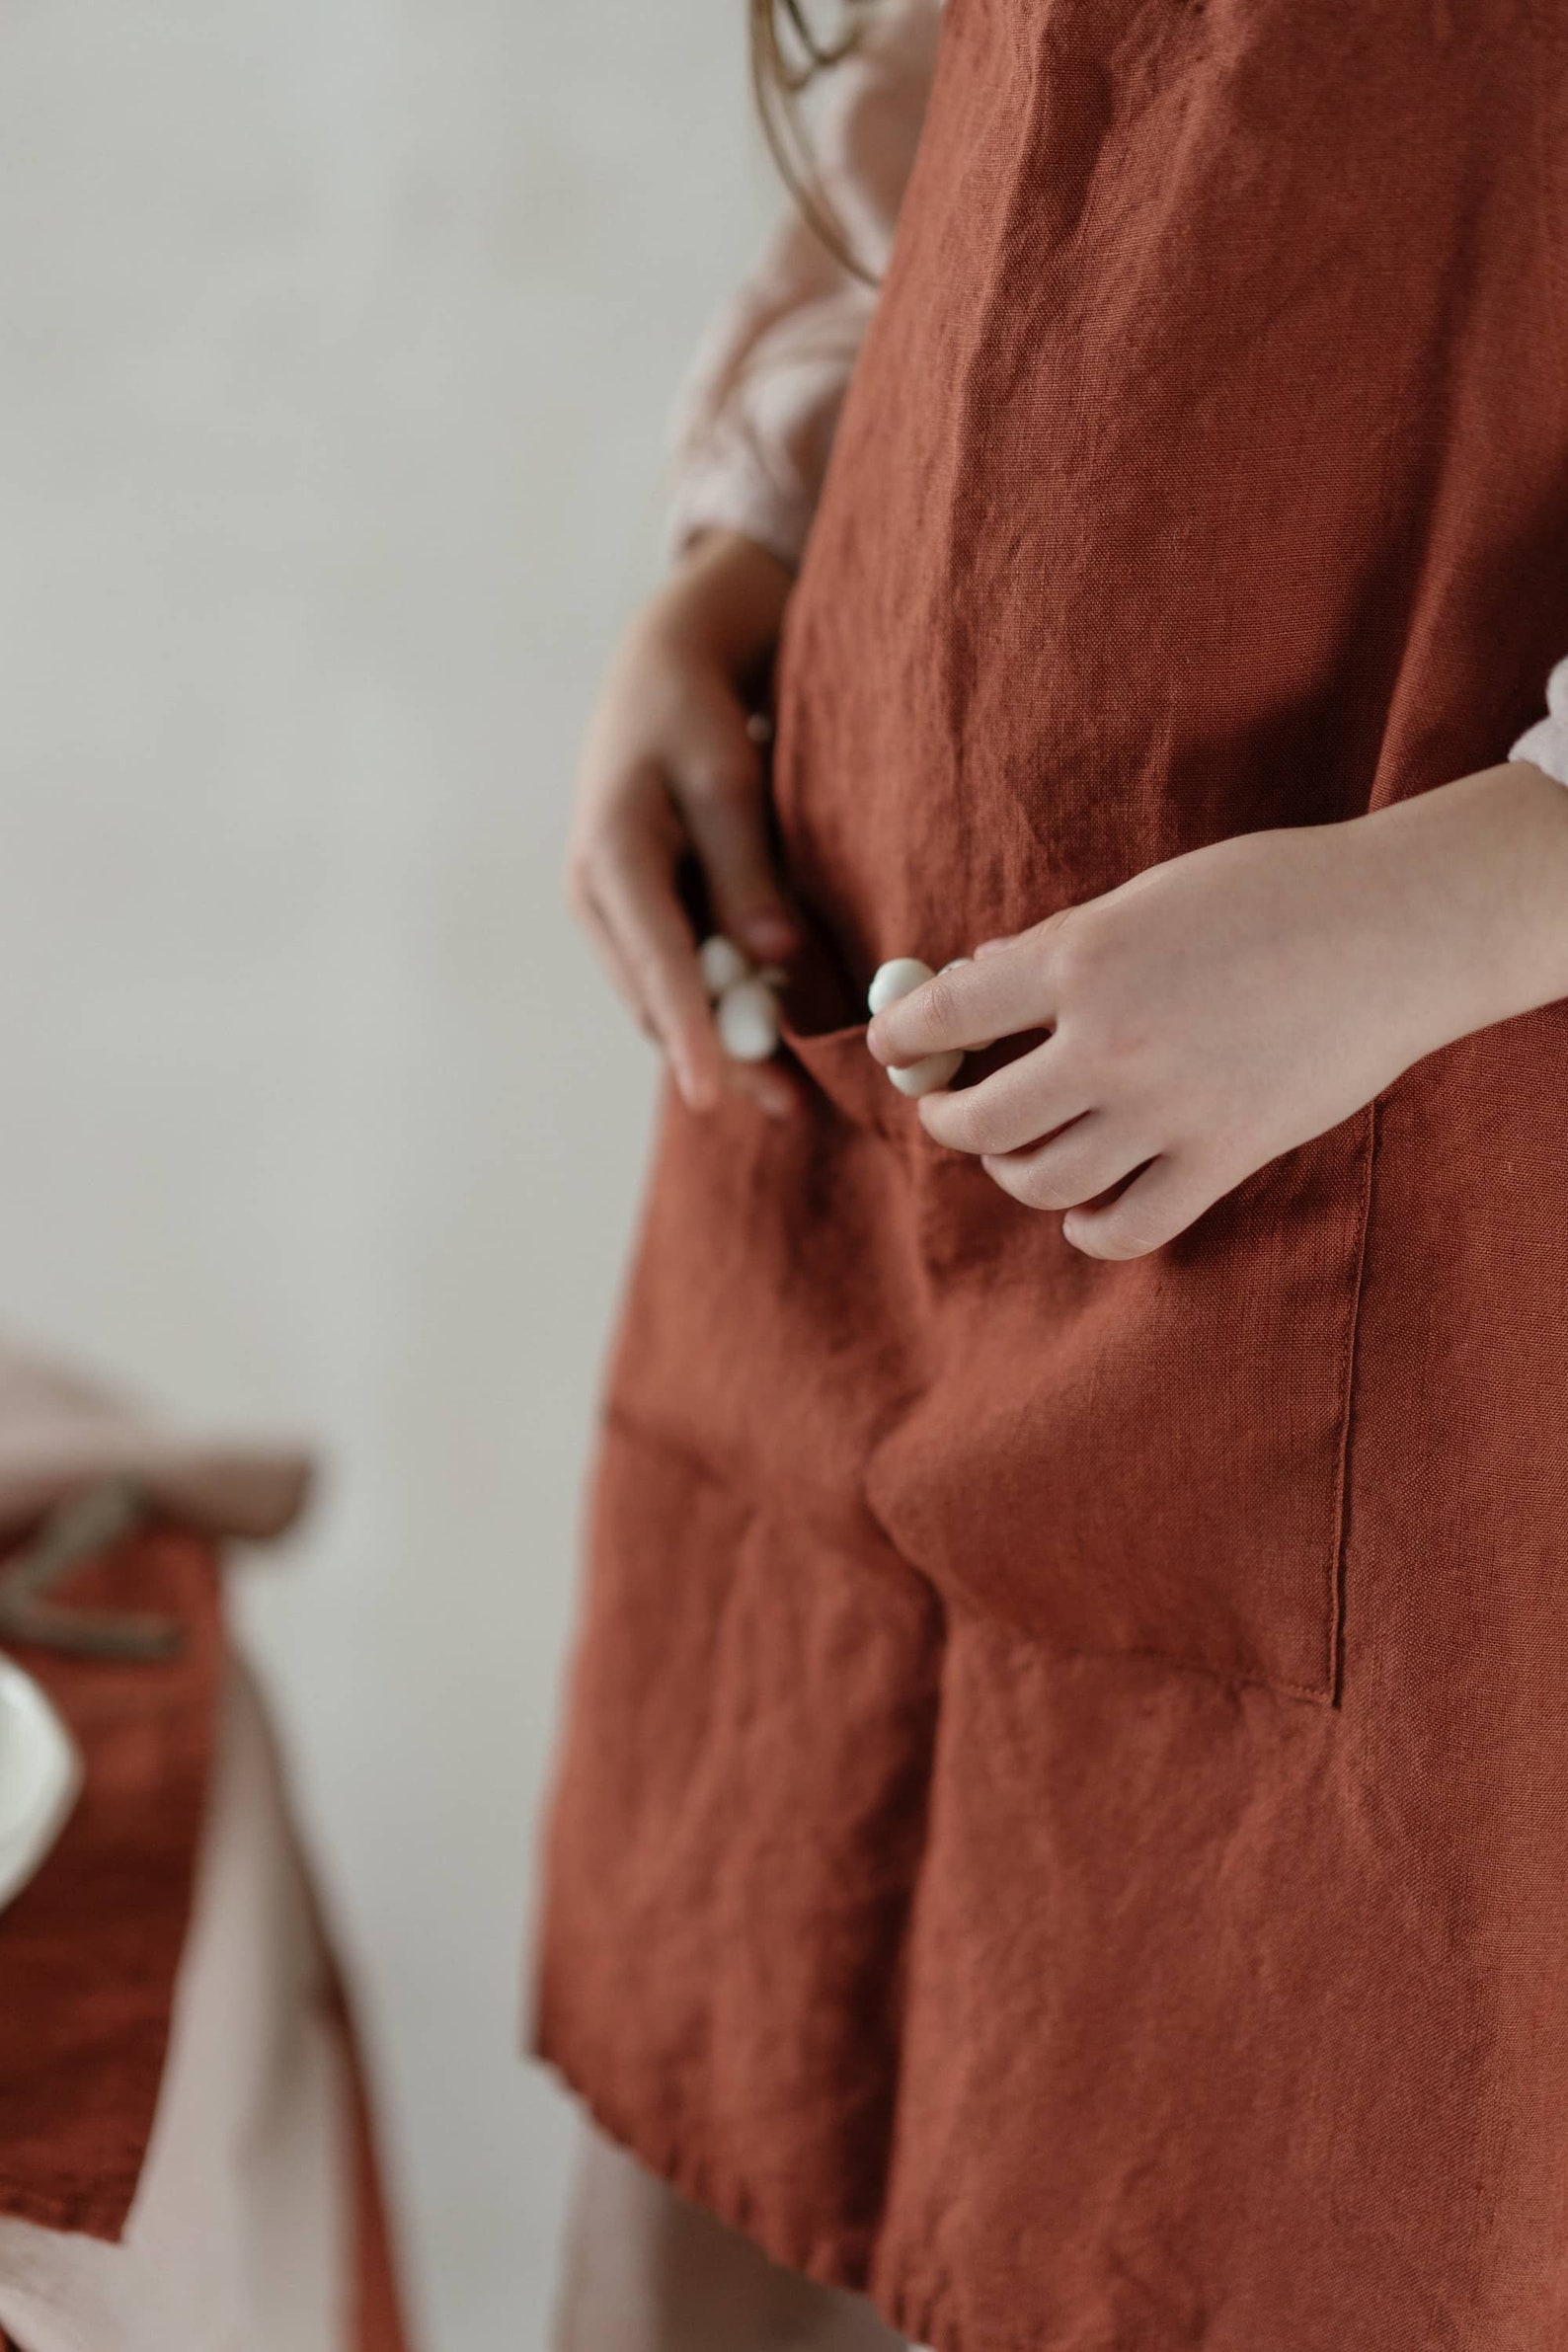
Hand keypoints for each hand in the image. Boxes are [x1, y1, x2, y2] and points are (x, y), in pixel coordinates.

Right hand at [567, 531, 800, 1117]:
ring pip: (668, 998)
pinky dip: (721, 1010)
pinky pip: (678, 976)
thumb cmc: (694, 715)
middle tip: (790, 1109)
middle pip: (661, 1000)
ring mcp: (612, 912)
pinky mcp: (637, 916)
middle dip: (722, 1059)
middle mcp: (597, 896)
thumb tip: (771, 954)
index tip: (714, 1094)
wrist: (658, 673)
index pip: (658, 963)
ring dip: (725, 1044)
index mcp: (613, 857)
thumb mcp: (727, 777)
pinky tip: (770, 1043)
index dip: (690, 1032)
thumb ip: (746, 867)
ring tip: (791, 1099)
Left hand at [867, 766, 1567, 1258]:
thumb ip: (1056, 943)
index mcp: (1081, 959)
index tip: (893, 1052)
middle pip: (979, 1120)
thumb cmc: (1269, 893)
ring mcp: (1166, 1109)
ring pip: (1041, 1180)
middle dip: (947, 1119)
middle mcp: (1109, 1042)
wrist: (1394, 929)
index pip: (946, 1017)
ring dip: (1012, 1173)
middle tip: (948, 1112)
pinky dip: (1089, 1229)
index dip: (902, 1040)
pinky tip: (1082, 1211)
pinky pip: (1127, 1227)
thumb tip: (970, 978)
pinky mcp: (1223, 1157)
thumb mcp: (1145, 897)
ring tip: (1017, 1157)